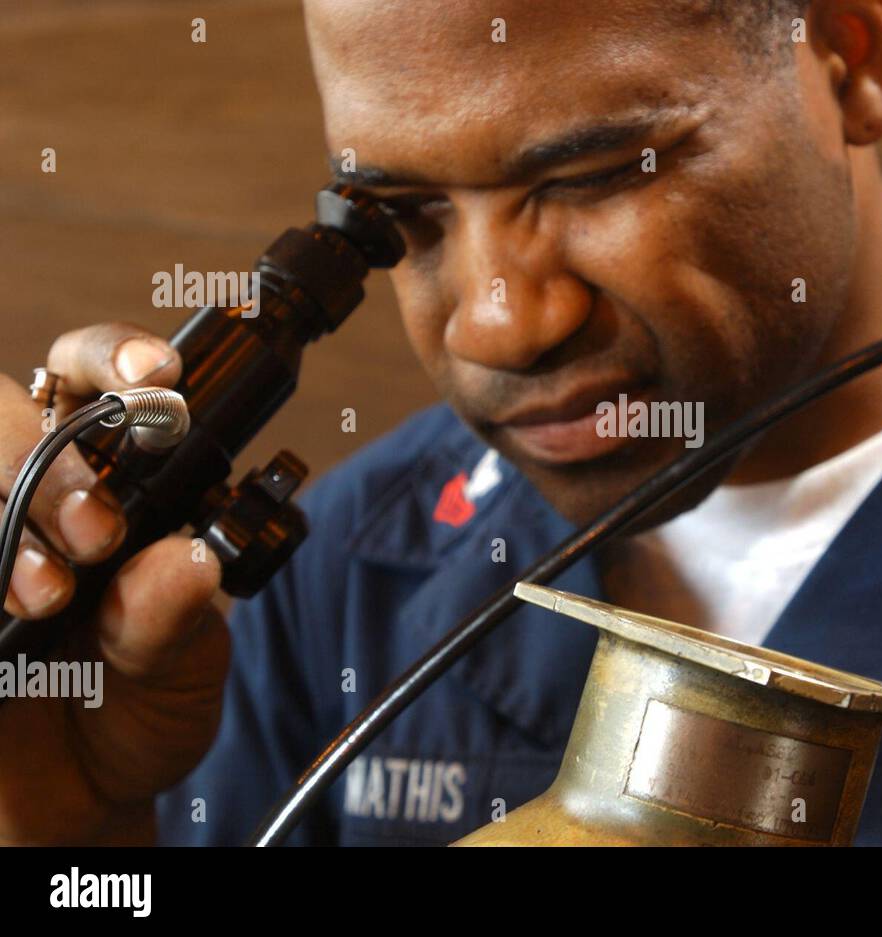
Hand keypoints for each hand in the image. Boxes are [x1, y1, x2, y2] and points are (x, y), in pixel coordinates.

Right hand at [0, 324, 226, 844]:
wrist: (76, 799)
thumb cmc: (136, 710)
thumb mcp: (180, 668)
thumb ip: (174, 618)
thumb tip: (183, 563)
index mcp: (102, 479)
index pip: (93, 380)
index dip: (114, 358)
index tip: (155, 381)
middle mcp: (19, 487)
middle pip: (0, 410)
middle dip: (44, 461)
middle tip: (96, 535)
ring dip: (0, 508)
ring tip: (47, 595)